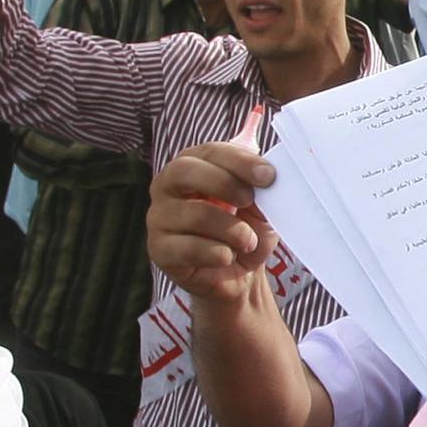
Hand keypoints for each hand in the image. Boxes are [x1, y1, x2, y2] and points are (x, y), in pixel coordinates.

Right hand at [148, 144, 280, 304]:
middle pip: (184, 171)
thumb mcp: (260, 205)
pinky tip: (228, 257)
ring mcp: (158, 218)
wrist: (240, 275)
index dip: (239, 161)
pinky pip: (190, 248)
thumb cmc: (245, 229)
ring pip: (195, 214)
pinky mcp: (159, 250)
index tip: (268, 175)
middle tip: (249, 201)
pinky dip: (219, 254)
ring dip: (233, 230)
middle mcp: (167, 187)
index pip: (210, 152)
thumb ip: (259, 187)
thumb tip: (265, 175)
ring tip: (247, 241)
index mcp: (192, 165)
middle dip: (224, 183)